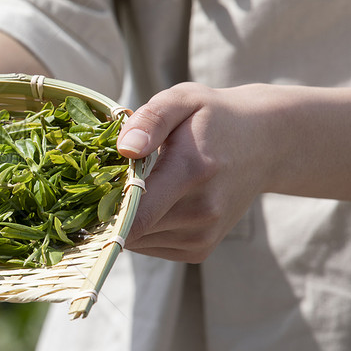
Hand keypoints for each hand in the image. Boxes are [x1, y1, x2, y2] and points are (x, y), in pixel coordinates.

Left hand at [115, 83, 277, 262]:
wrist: (265, 144)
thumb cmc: (213, 118)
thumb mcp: (182, 100)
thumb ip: (151, 119)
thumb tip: (125, 148)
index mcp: (192, 171)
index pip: (136, 213)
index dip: (101, 210)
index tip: (85, 194)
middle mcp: (201, 211)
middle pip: (130, 228)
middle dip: (108, 209)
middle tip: (106, 180)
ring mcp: (203, 235)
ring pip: (136, 241)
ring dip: (125, 219)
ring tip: (136, 187)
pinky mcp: (199, 250)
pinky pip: (150, 246)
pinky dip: (142, 228)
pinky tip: (153, 202)